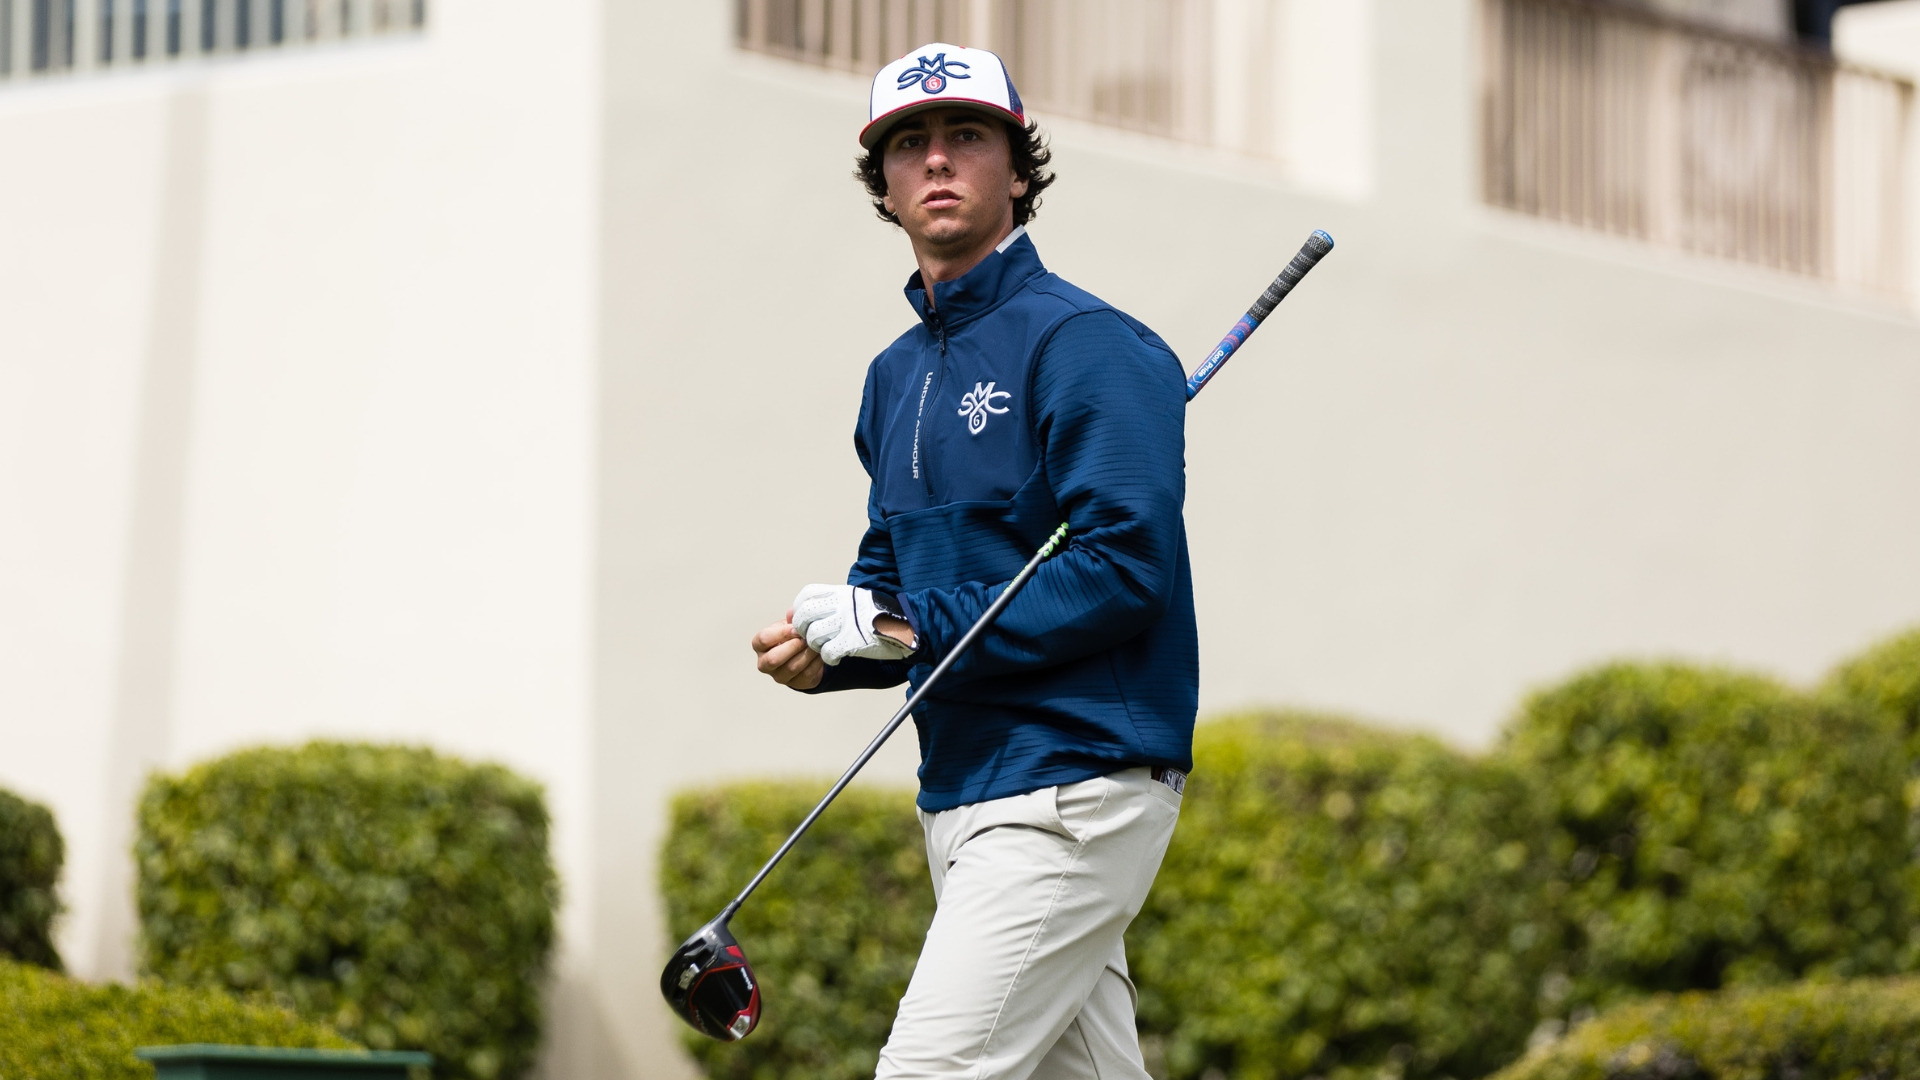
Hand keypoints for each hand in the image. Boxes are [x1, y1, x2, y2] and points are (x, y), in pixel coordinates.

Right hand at [752, 609, 824, 689]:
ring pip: (792, 667)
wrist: (800, 654)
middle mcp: (765, 663)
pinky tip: (821, 653)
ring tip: (816, 643)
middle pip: (774, 659)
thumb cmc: (790, 636)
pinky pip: (806, 674)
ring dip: (807, 654)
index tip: (796, 628)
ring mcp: (779, 676)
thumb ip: (790, 619)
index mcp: (759, 646)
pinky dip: (816, 662)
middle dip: (793, 647)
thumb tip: (792, 612)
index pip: (763, 639)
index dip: (781, 633)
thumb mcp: (787, 625)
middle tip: (806, 638)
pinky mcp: (796, 683)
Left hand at [791, 585, 916, 665]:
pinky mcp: (852, 642)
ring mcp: (847, 623)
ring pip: (814, 635)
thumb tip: (792, 612)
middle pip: (805, 616)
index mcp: (841, 592)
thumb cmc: (878, 614)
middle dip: (802, 630)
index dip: (799, 610)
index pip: (807, 596)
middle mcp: (842, 605)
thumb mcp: (851, 600)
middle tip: (812, 638)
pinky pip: (828, 652)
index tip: (804, 621)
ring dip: (816, 646)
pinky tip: (836, 657)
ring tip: (825, 648)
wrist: (907, 625)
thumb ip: (826, 603)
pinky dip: (829, 658)